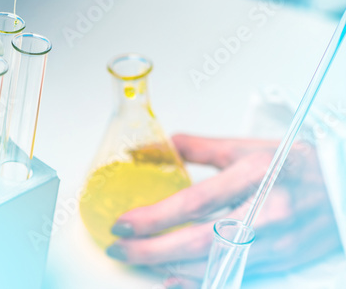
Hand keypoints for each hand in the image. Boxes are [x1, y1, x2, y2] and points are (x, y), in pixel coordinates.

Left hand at [104, 134, 341, 288]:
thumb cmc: (302, 166)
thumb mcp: (251, 147)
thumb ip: (203, 148)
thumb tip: (164, 145)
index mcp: (255, 174)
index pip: (194, 202)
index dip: (154, 218)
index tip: (123, 224)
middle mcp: (265, 211)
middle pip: (198, 240)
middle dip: (152, 249)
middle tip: (119, 249)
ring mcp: (276, 241)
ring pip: (214, 263)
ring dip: (170, 266)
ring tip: (139, 260)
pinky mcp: (282, 260)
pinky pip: (234, 275)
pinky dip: (200, 280)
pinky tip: (174, 280)